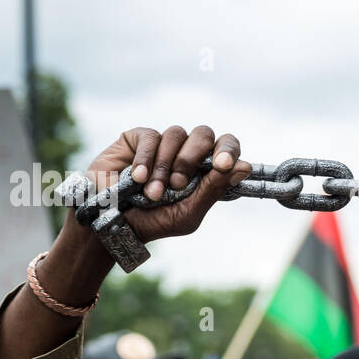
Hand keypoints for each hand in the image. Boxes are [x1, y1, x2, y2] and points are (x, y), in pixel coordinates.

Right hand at [84, 125, 251, 241]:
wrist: (112, 224)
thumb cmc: (154, 222)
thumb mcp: (188, 212)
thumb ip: (214, 189)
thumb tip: (245, 167)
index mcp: (205, 170)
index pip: (227, 147)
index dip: (228, 150)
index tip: (223, 164)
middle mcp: (186, 153)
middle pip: (203, 134)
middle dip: (192, 158)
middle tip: (178, 184)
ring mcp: (163, 144)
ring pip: (176, 134)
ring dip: (165, 166)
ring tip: (153, 193)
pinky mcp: (137, 139)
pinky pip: (151, 137)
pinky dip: (146, 159)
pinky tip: (138, 179)